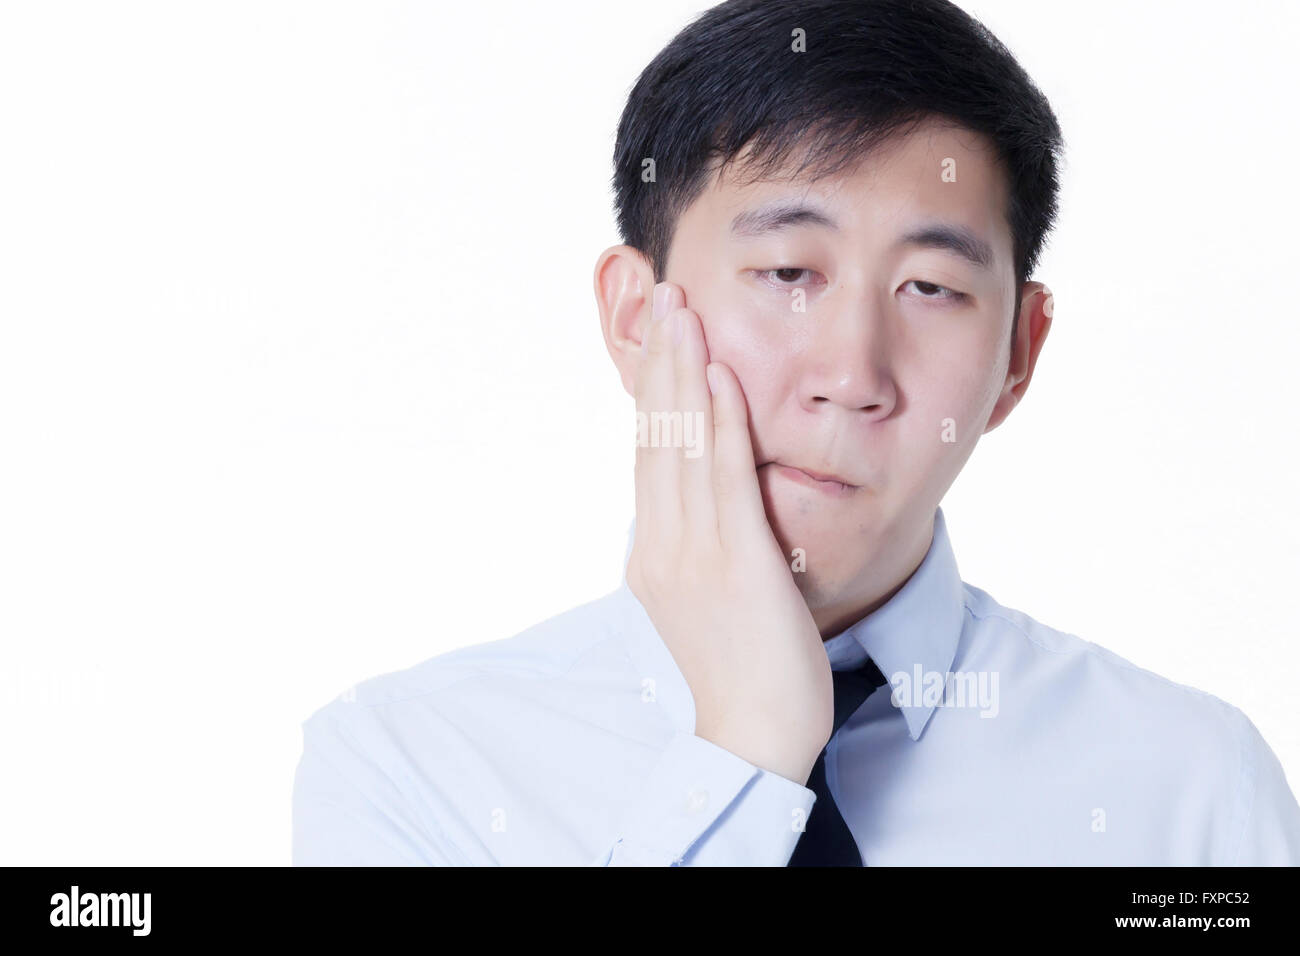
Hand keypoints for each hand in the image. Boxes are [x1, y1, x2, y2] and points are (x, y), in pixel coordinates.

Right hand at [627, 280, 833, 785]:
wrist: (750, 739)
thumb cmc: (738, 676)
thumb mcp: (703, 602)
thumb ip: (696, 549)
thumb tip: (697, 511)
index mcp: (653, 552)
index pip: (648, 454)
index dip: (653, 390)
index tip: (658, 338)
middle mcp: (662, 543)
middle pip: (656, 434)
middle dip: (661, 359)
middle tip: (662, 294)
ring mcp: (693, 552)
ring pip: (682, 443)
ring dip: (685, 369)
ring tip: (684, 309)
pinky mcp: (736, 561)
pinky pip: (724, 478)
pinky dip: (720, 422)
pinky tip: (720, 374)